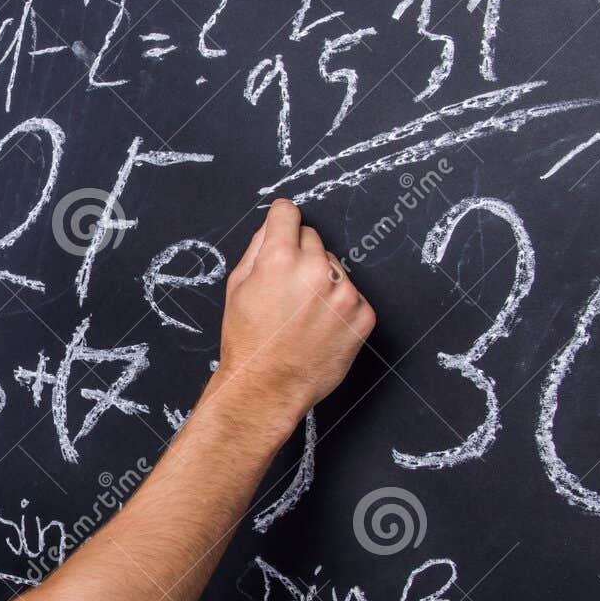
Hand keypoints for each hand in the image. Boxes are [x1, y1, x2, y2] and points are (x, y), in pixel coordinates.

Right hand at [209, 198, 374, 430]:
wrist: (268, 386)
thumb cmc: (248, 341)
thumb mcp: (237, 287)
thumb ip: (257, 248)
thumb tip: (274, 226)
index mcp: (279, 259)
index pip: (288, 214)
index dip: (281, 221)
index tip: (283, 227)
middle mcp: (314, 270)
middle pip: (313, 240)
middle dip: (300, 257)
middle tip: (287, 291)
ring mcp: (343, 293)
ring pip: (334, 267)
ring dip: (322, 282)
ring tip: (303, 313)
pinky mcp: (363, 315)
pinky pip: (353, 295)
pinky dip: (339, 307)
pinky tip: (320, 326)